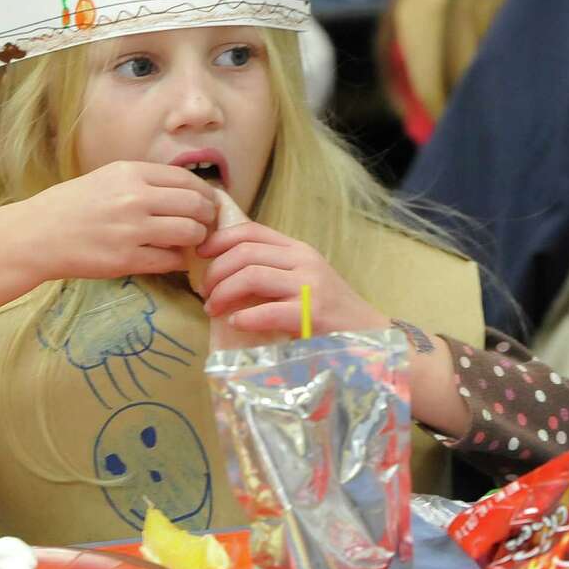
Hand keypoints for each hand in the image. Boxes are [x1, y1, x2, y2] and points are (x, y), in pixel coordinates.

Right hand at [18, 162, 218, 281]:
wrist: (38, 234)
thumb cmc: (72, 205)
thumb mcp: (108, 178)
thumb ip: (145, 182)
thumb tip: (186, 192)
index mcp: (131, 172)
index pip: (188, 180)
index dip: (206, 193)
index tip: (208, 203)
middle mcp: (135, 197)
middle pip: (196, 205)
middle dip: (208, 217)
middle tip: (206, 225)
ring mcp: (132, 229)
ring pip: (190, 233)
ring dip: (196, 240)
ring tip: (189, 243)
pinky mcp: (127, 259)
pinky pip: (171, 260)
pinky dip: (178, 260)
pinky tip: (171, 258)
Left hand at [197, 221, 389, 335]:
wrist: (369, 337)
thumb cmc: (329, 313)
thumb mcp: (301, 281)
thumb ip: (271, 270)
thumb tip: (222, 270)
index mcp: (297, 249)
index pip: (250, 230)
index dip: (218, 239)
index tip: (199, 254)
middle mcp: (303, 260)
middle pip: (244, 252)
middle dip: (215, 272)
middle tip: (205, 293)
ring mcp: (310, 285)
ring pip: (251, 275)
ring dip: (224, 293)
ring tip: (213, 309)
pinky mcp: (313, 313)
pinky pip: (268, 310)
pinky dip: (245, 316)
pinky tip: (236, 324)